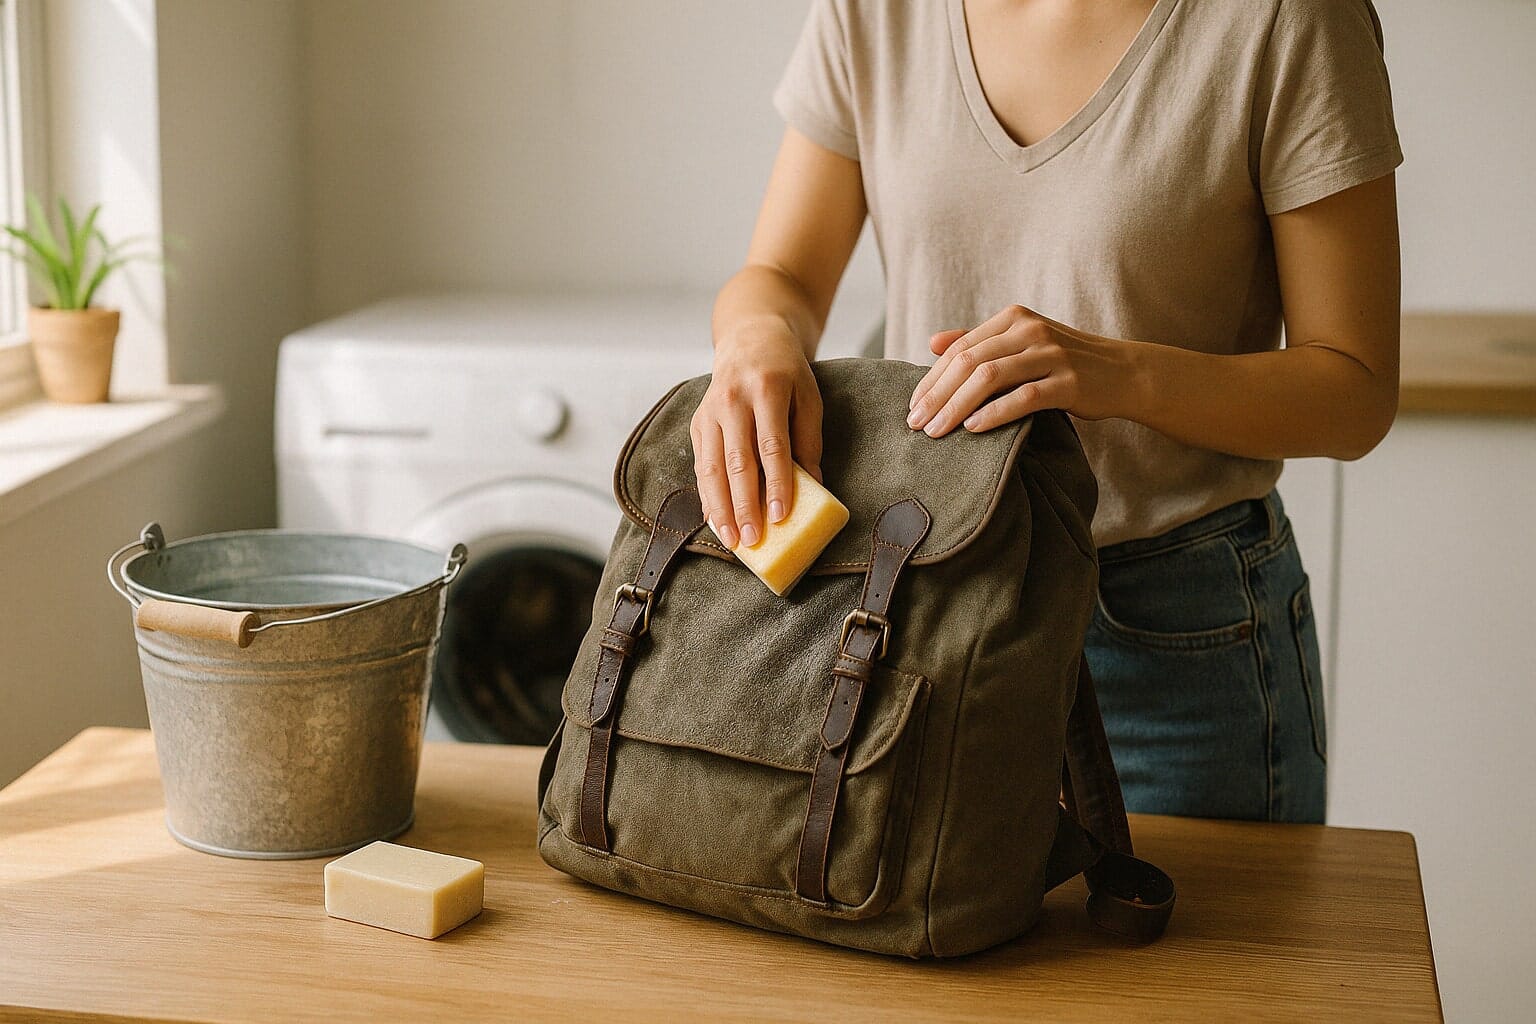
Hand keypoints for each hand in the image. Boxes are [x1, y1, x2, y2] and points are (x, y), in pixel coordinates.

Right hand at [690, 328, 822, 549]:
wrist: (749, 341)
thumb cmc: (786, 373)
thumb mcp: (808, 397)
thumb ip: (808, 440)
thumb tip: (813, 486)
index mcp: (766, 390)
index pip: (771, 446)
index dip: (777, 483)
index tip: (780, 516)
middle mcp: (732, 401)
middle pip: (737, 461)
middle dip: (744, 505)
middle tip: (752, 539)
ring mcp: (710, 412)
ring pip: (712, 468)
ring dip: (721, 507)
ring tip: (731, 539)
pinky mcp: (698, 423)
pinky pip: (702, 465)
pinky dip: (708, 496)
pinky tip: (716, 520)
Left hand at [905, 304, 1139, 436]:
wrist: (1124, 372)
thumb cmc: (1064, 362)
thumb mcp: (1022, 344)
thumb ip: (979, 342)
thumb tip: (932, 342)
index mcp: (1014, 319)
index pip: (960, 349)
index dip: (931, 378)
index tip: (912, 406)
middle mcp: (1030, 330)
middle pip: (969, 362)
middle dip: (937, 395)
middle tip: (915, 424)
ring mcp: (1051, 354)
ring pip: (990, 378)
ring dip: (957, 406)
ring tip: (937, 431)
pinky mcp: (1069, 382)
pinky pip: (1023, 398)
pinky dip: (994, 413)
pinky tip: (973, 429)